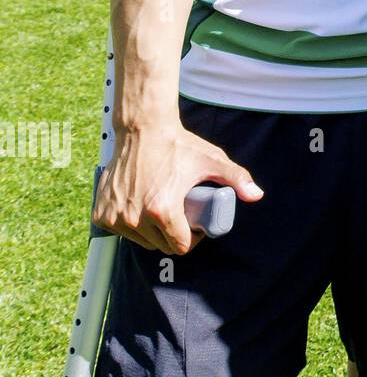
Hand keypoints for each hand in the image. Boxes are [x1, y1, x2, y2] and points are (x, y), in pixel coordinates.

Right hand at [93, 120, 263, 255]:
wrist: (143, 129)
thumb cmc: (179, 146)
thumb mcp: (212, 161)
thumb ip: (237, 178)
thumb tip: (257, 195)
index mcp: (162, 211)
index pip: (181, 246)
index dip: (192, 239)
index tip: (195, 226)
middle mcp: (134, 218)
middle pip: (160, 245)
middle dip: (172, 236)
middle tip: (180, 217)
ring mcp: (115, 217)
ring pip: (140, 241)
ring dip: (151, 233)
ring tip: (162, 212)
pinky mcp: (100, 214)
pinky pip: (119, 230)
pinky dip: (129, 225)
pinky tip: (140, 210)